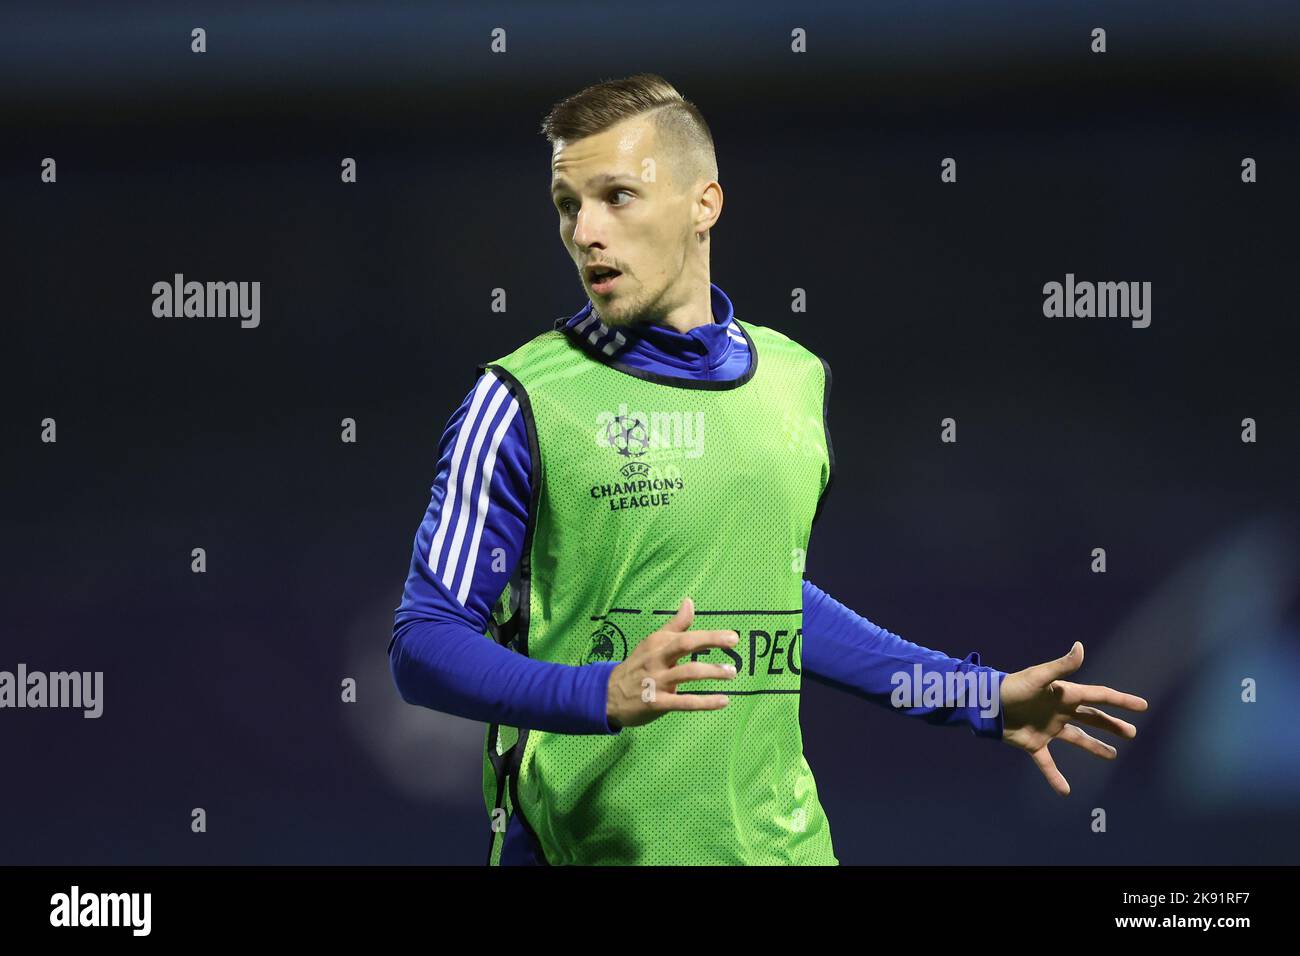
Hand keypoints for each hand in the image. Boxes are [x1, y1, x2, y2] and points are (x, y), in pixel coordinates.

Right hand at [606, 596, 738, 729]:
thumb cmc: (638, 666)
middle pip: (684, 645)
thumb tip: (690, 601)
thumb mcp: (652, 643)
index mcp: (657, 644)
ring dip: (712, 671)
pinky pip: (685, 702)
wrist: (608, 695)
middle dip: (710, 640)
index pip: (686, 635)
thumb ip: (675, 625)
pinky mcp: (657, 703)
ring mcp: (657, 682)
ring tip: (732, 673)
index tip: (733, 637)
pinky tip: (724, 700)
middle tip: (734, 642)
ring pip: (688, 673)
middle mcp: (657, 659)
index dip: (710, 635)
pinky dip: (706, 702)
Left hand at [999, 641, 1147, 795]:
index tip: (1142, 706)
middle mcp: (1059, 711)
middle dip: (1112, 725)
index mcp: (1064, 695)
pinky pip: (1047, 763)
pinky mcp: (1033, 743)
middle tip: (1131, 734)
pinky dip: (1055, 777)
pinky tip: (1065, 791)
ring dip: (1094, 747)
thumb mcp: (1038, 677)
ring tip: (1112, 755)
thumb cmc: (1012, 687)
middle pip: (1092, 719)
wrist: (985, 704)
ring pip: (1077, 739)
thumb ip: (1061, 666)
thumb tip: (1080, 646)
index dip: (1120, 701)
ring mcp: (1048, 728)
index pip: (1099, 697)